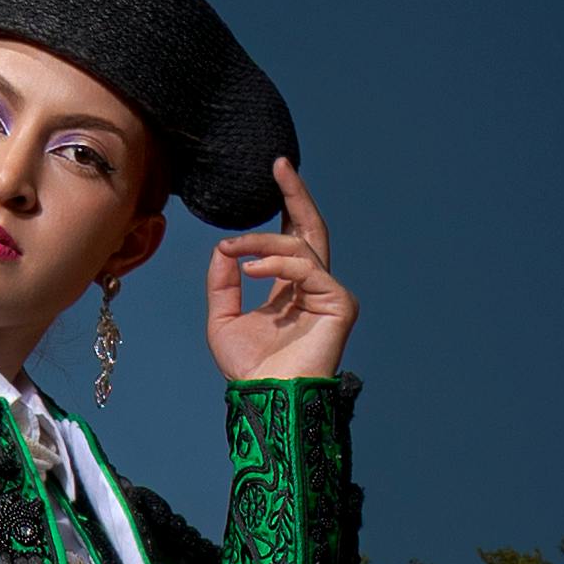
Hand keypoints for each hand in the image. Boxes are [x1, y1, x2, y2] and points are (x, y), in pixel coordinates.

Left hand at [203, 158, 353, 381]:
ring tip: (235, 250)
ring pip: (299, 246)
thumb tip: (224, 247)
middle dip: (295, 194)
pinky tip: (251, 269)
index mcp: (290, 288)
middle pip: (310, 228)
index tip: (275, 172)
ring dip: (263, 242)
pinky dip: (277, 263)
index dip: (286, 204)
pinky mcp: (340, 302)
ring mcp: (330, 293)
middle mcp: (313, 286)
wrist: (266, 398)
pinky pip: (307, 267)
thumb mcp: (223, 318)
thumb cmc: (248, 369)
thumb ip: (223, 282)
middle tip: (280, 165)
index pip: (291, 237)